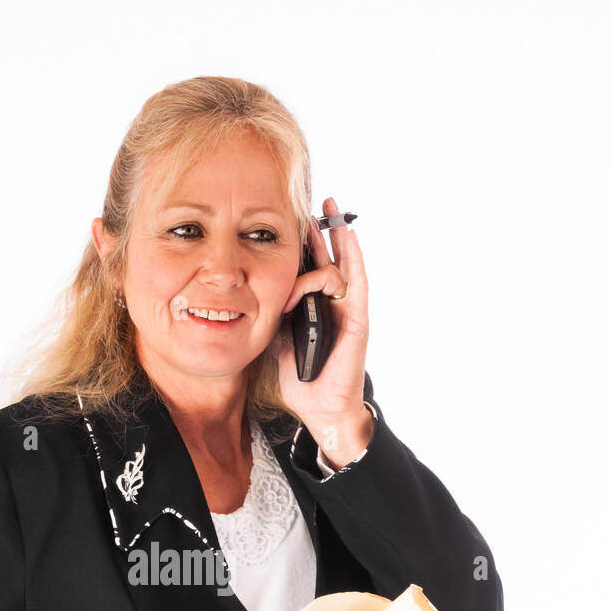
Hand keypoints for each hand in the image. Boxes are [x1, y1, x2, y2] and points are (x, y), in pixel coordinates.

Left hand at [276, 196, 372, 465]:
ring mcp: (346, 309)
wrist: (321, 407)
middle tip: (308, 203)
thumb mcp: (278, 340)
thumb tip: (252, 294)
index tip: (284, 225)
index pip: (306, 269)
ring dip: (334, 236)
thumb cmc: (302, 378)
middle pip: (326, 259)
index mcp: (312, 308)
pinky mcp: (357, 319)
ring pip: (340, 264)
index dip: (299, 247)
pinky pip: (358, 281)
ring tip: (326, 210)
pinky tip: (347, 237)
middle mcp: (331, 304)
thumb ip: (273, 315)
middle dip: (318, 230)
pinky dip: (354, 258)